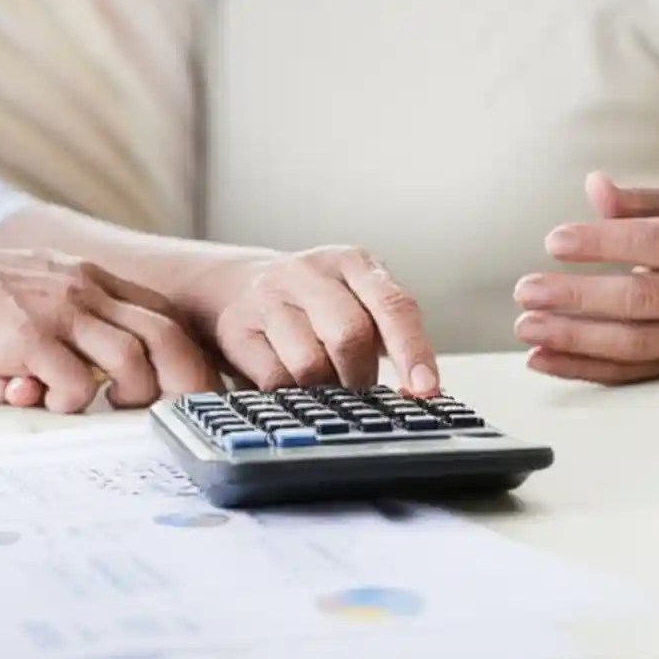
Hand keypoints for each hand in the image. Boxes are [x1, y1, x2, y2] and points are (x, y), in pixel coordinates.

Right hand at [0, 248, 218, 412]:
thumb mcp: (48, 289)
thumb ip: (86, 315)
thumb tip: (125, 364)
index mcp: (95, 279)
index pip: (165, 313)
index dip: (188, 354)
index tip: (196, 388)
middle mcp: (86, 289)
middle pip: (166, 336)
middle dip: (183, 380)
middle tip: (176, 411)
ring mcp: (60, 312)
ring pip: (131, 361)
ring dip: (129, 395)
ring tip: (109, 404)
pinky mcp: (30, 338)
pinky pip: (75, 384)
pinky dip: (69, 404)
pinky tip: (43, 400)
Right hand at [182, 246, 440, 395]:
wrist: (233, 284)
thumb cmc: (313, 304)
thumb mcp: (355, 299)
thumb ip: (388, 332)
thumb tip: (422, 389)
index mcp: (352, 262)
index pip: (393, 305)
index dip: (413, 350)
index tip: (426, 388)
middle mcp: (310, 273)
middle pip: (350, 335)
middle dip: (362, 375)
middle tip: (363, 394)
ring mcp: (269, 298)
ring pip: (310, 363)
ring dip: (326, 389)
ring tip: (326, 386)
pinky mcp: (237, 330)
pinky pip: (276, 379)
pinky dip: (293, 395)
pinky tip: (295, 389)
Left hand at [514, 173, 658, 384]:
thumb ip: (639, 200)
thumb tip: (596, 186)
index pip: (651, 242)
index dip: (603, 243)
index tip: (554, 241)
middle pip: (638, 299)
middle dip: (577, 297)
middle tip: (526, 291)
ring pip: (632, 344)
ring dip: (573, 339)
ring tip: (526, 327)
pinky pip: (628, 373)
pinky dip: (581, 369)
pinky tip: (540, 357)